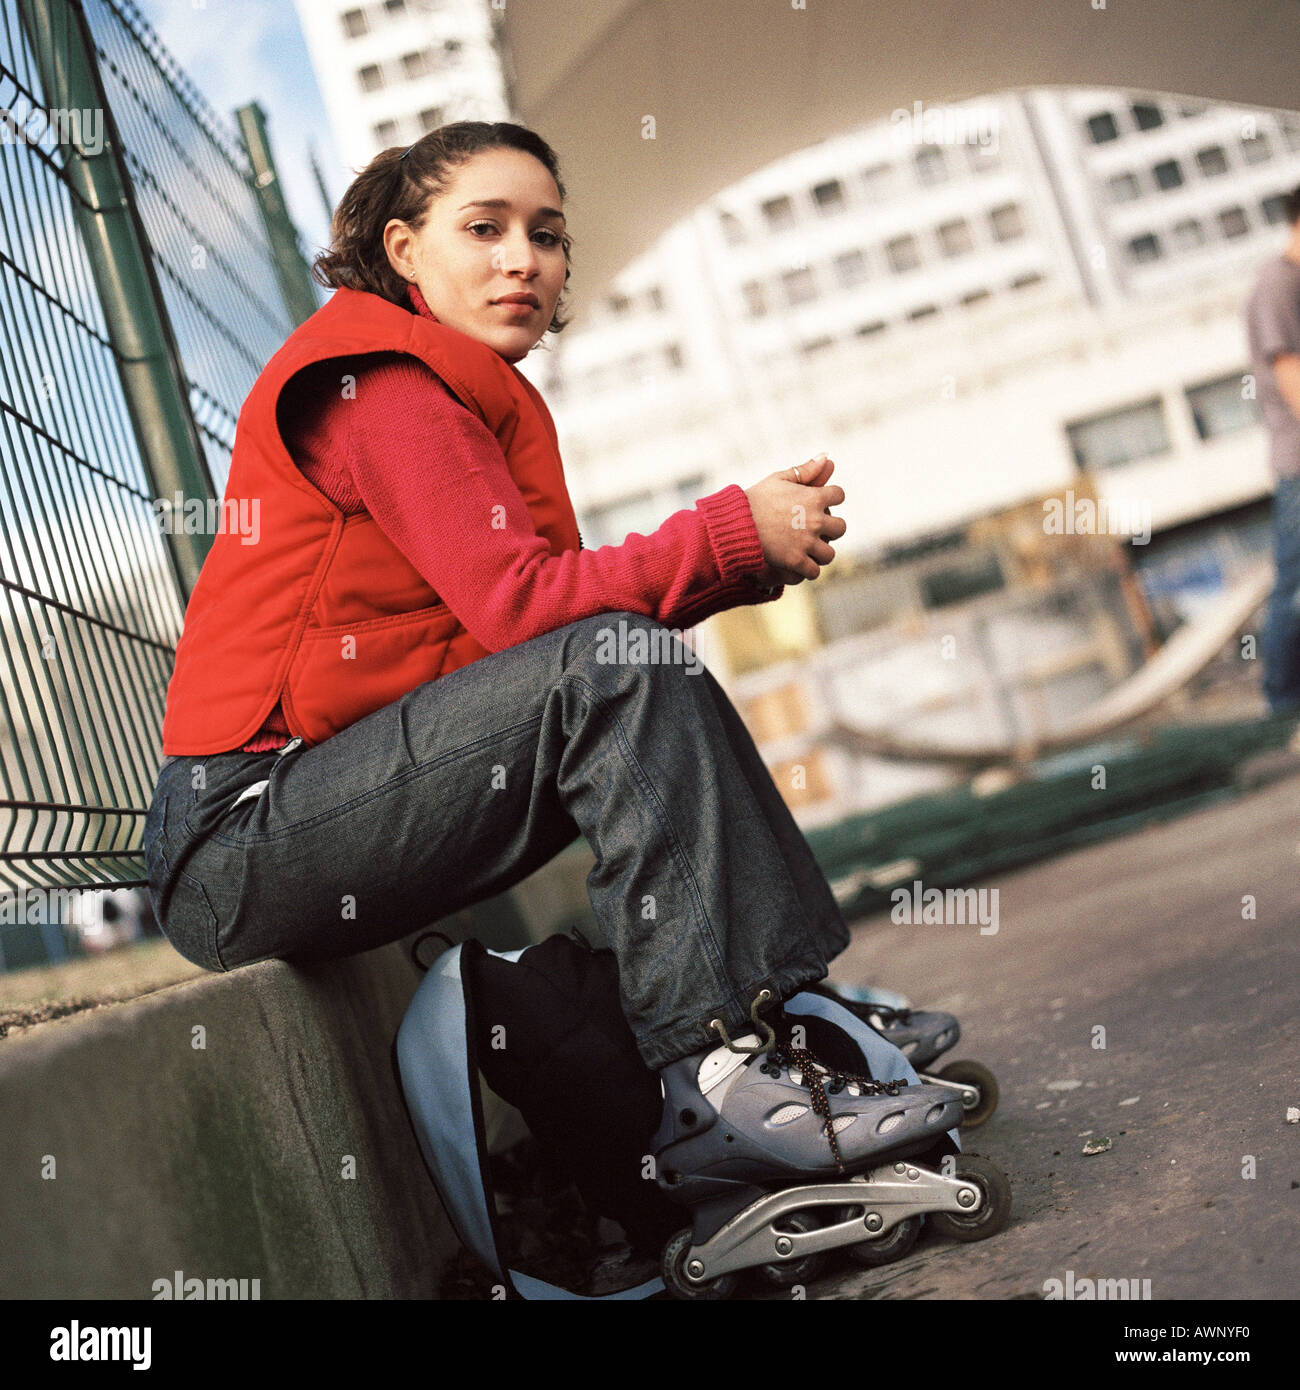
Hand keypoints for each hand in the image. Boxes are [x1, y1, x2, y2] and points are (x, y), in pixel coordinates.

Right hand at [744, 454, 846, 588]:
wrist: (735, 523)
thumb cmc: (755, 498)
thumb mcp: (780, 478)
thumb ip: (806, 469)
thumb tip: (828, 457)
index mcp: (814, 496)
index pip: (839, 495)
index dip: (830, 498)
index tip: (819, 503)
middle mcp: (815, 520)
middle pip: (841, 527)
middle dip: (831, 529)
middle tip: (816, 531)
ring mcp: (807, 543)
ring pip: (829, 554)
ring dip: (821, 553)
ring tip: (809, 551)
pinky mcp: (795, 561)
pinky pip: (814, 572)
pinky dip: (808, 570)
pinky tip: (799, 565)